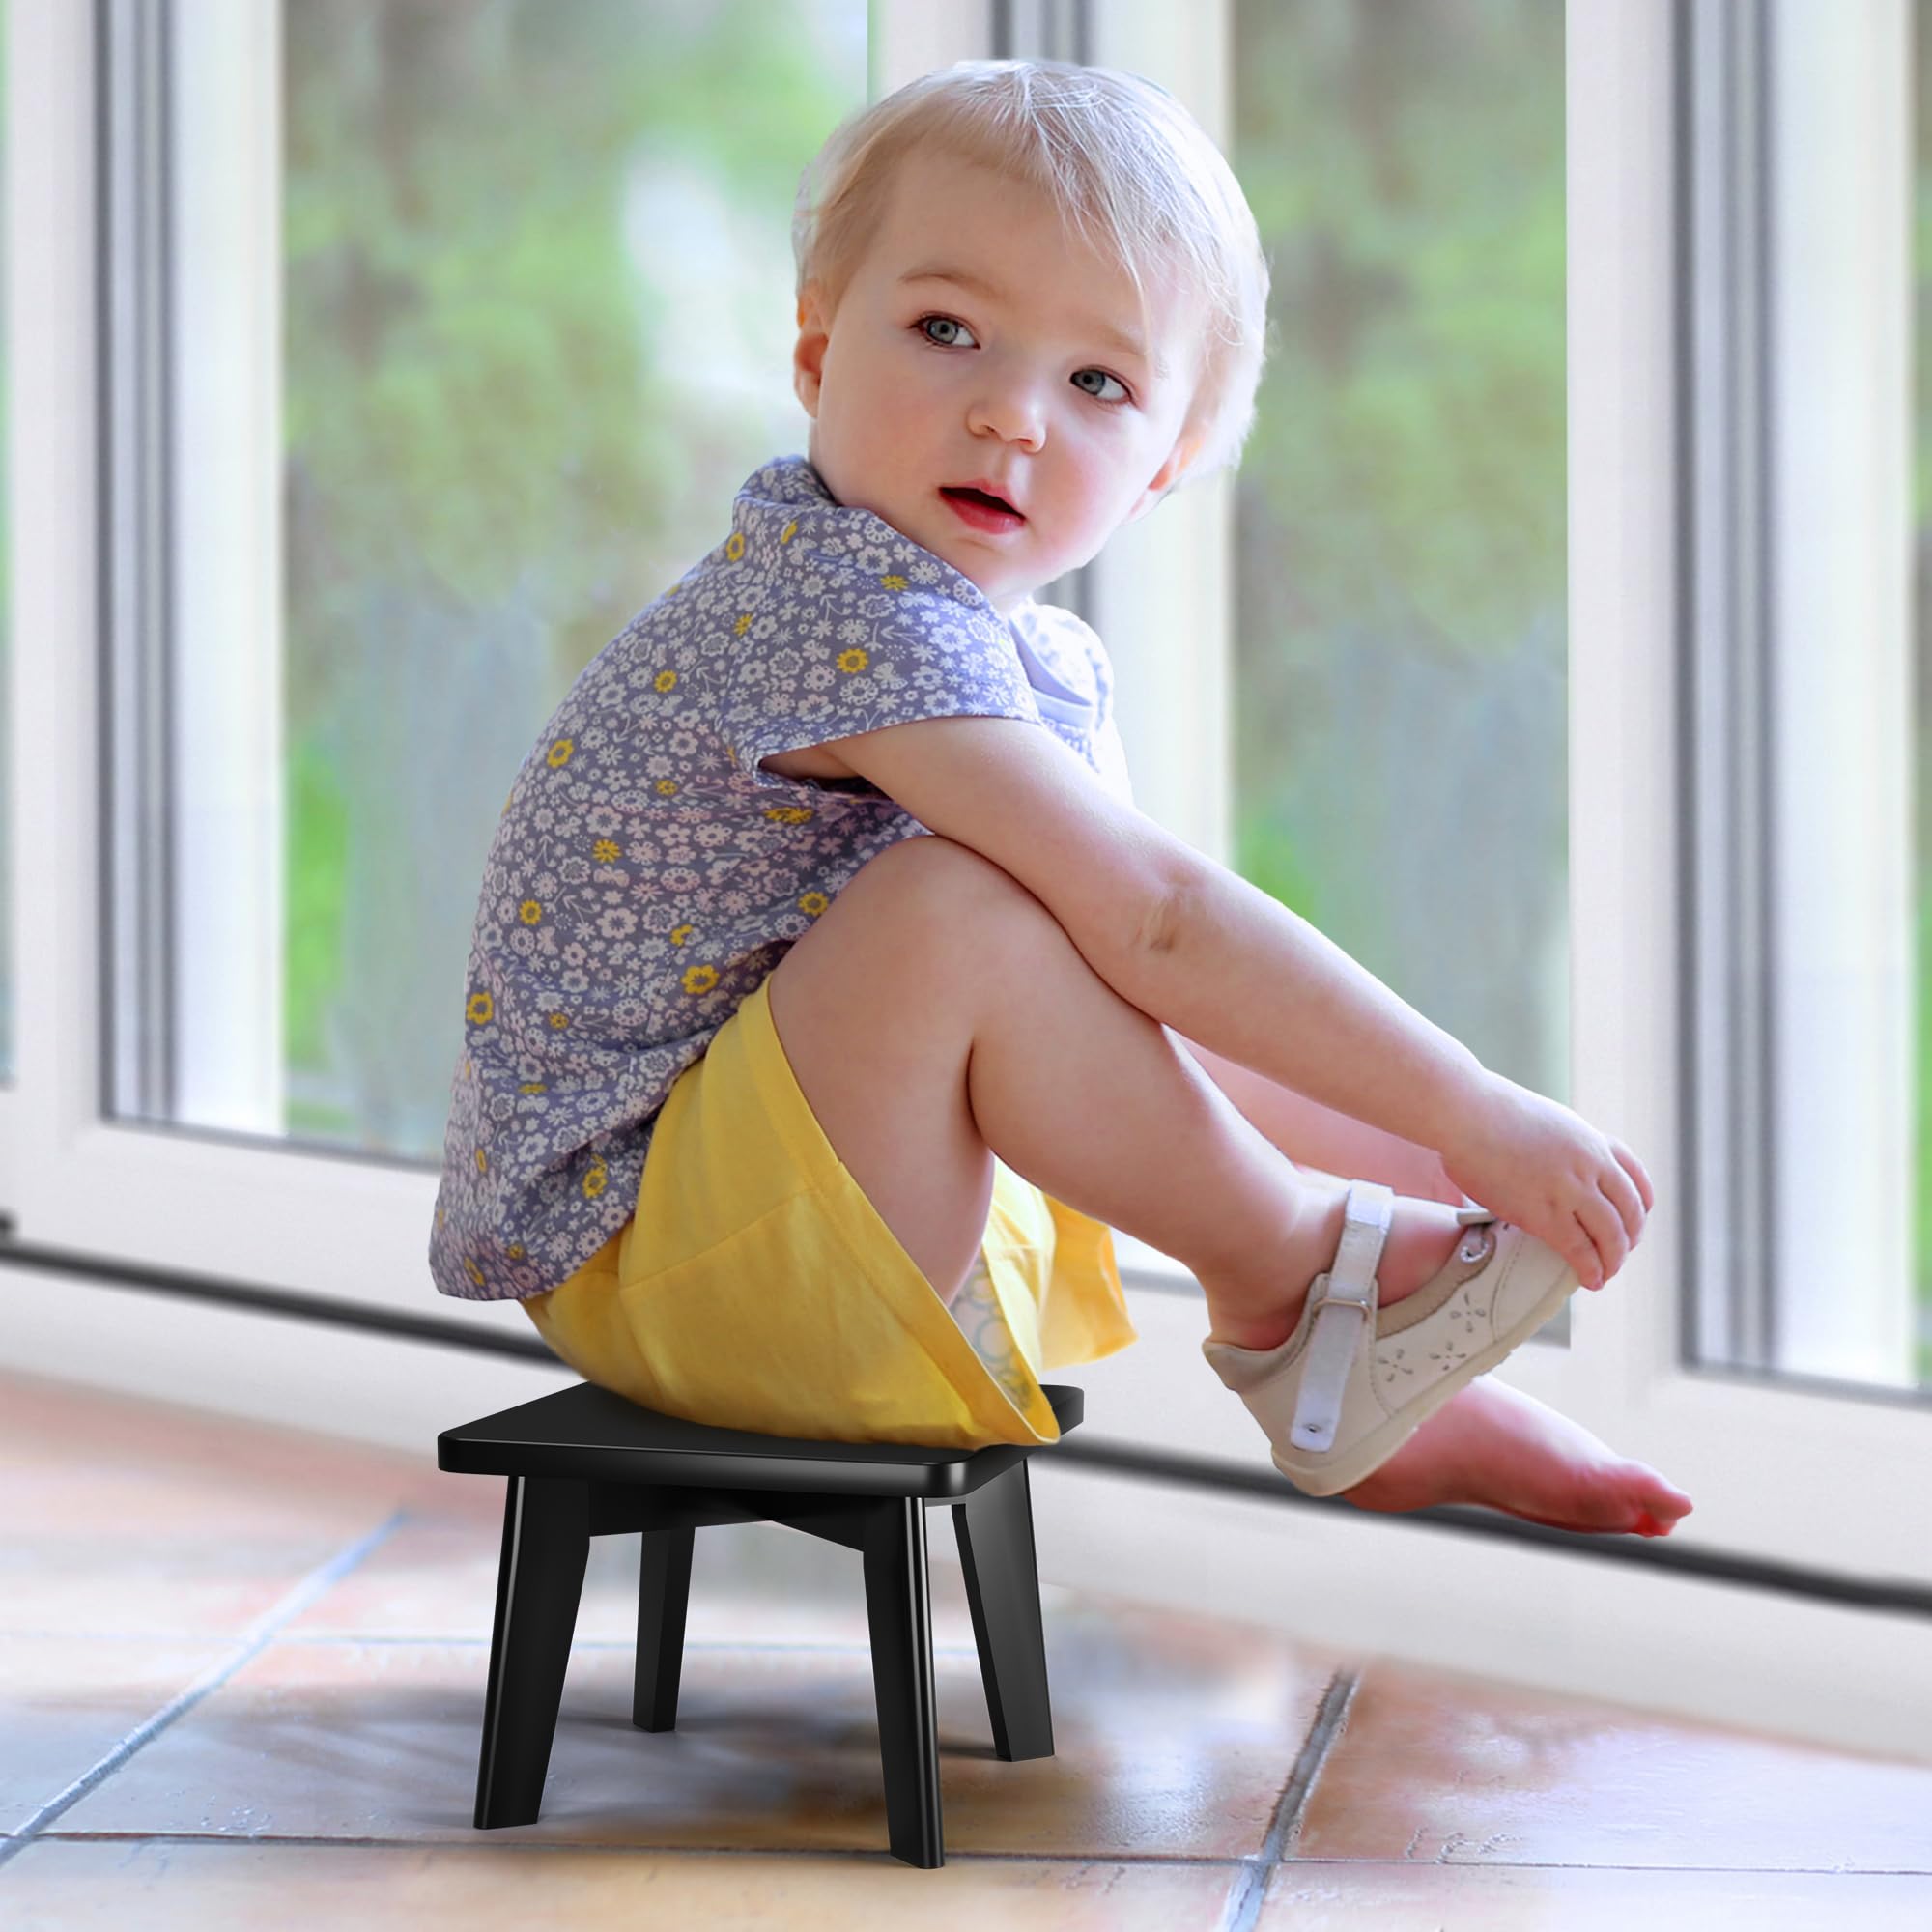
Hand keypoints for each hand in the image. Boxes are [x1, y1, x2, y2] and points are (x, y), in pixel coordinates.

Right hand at [1437, 1070, 1653, 1290]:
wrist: (1466, 1111)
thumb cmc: (1487, 1111)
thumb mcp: (1543, 1121)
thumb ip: (1558, 1144)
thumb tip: (1545, 1161)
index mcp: (1589, 1139)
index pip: (1635, 1175)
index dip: (1642, 1203)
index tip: (1638, 1217)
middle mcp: (1590, 1164)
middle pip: (1630, 1209)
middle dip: (1630, 1237)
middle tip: (1619, 1252)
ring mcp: (1570, 1189)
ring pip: (1612, 1234)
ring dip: (1613, 1259)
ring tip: (1606, 1273)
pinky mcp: (1544, 1213)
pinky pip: (1579, 1249)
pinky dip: (1590, 1268)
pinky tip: (1590, 1279)